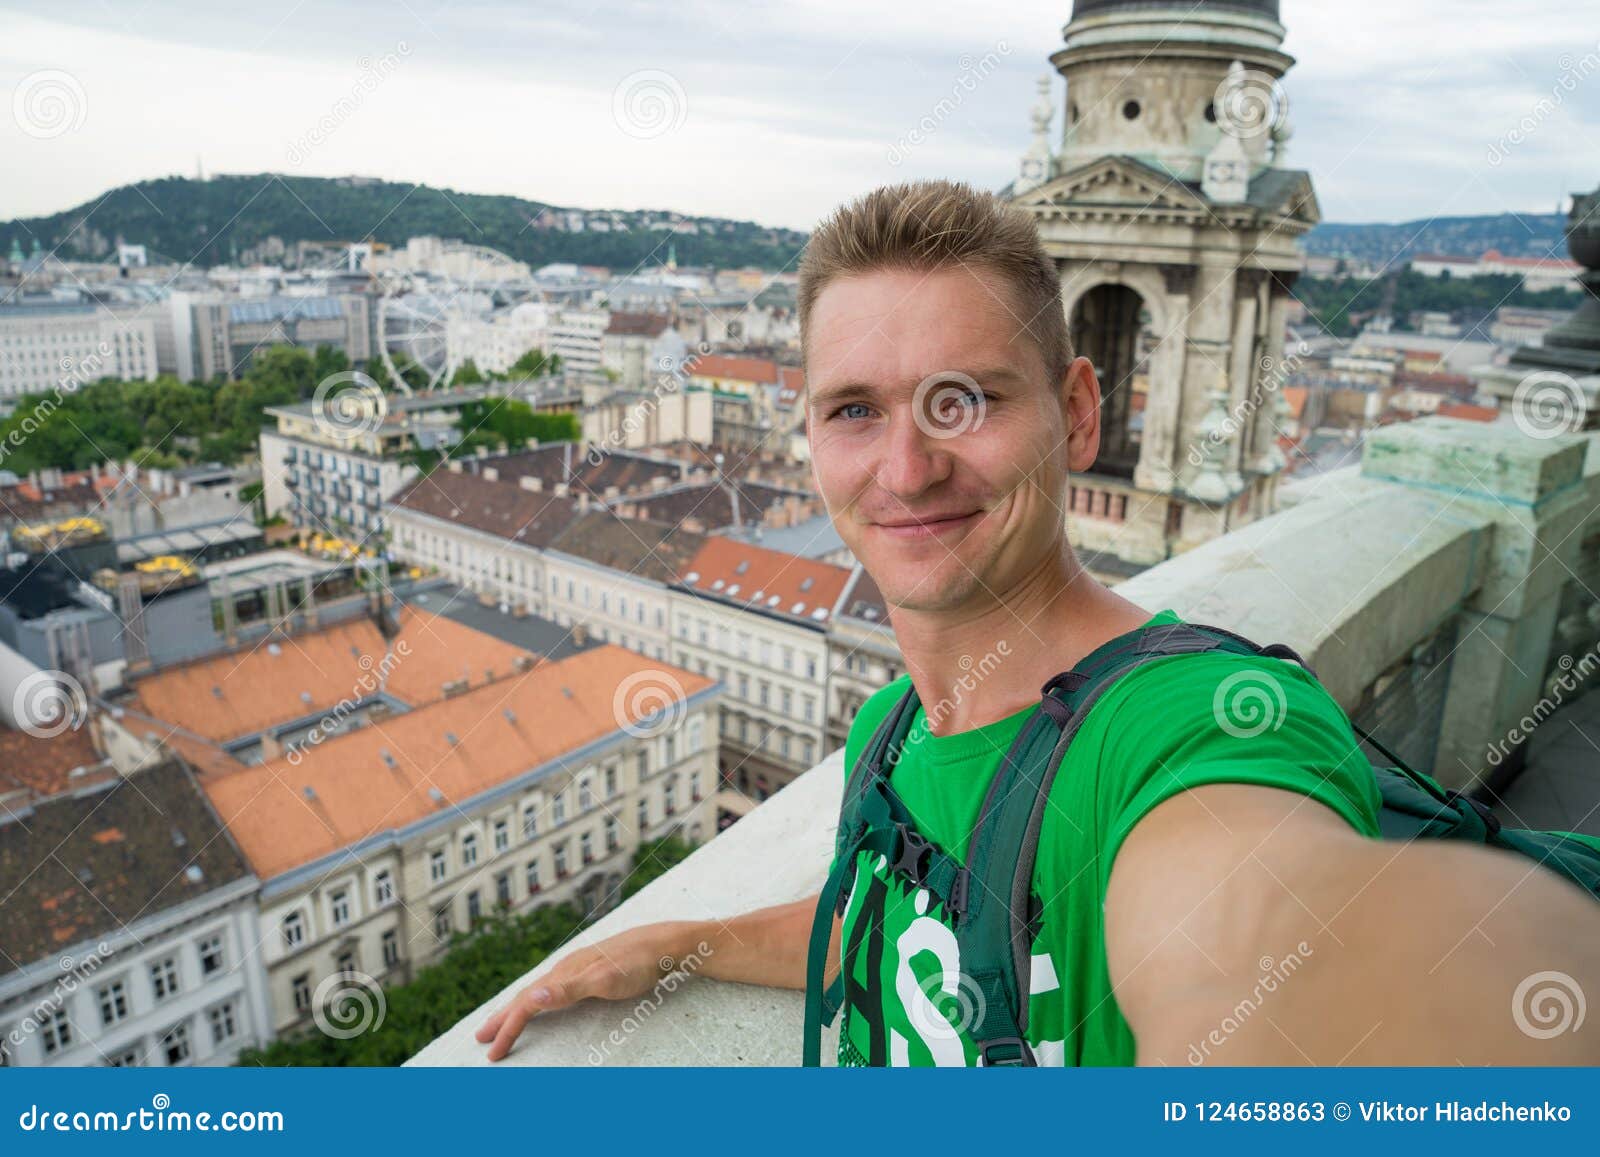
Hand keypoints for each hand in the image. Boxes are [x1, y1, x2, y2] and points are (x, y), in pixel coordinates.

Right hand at [474, 921, 695, 1061]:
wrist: (666, 944)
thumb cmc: (638, 964)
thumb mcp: (604, 980)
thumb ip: (568, 989)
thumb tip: (532, 994)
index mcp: (564, 973)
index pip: (526, 1003)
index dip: (507, 1028)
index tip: (492, 1053)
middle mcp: (567, 968)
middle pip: (527, 995)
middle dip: (503, 1018)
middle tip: (482, 1037)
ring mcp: (580, 967)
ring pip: (540, 990)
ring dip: (519, 1008)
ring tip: (504, 1020)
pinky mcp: (593, 969)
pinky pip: (555, 988)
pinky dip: (540, 999)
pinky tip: (546, 1000)